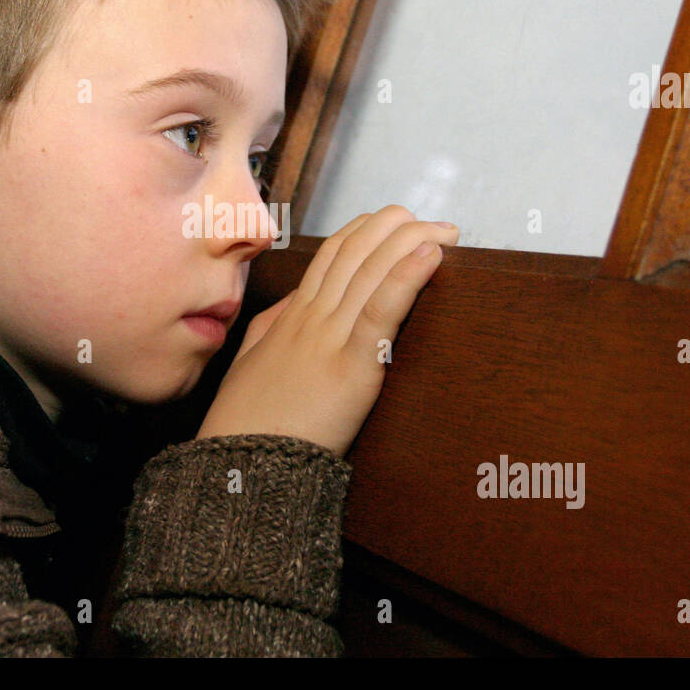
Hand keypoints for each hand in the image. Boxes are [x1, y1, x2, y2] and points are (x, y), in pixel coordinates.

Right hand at [195, 206, 458, 456]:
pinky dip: (407, 277)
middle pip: (357, 252)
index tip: (398, 223)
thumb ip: (272, 326)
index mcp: (291, 315)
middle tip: (438, 224)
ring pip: (371, 271)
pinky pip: (380, 311)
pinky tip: (430, 256)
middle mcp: (311, 317)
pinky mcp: (350, 367)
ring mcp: (329, 338)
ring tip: (445, 231)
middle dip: (400, 228)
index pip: (334, 253)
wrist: (243, 466)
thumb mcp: (250, 361)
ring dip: (412, 242)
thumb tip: (293, 302)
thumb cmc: (246, 423)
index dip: (369, 229)